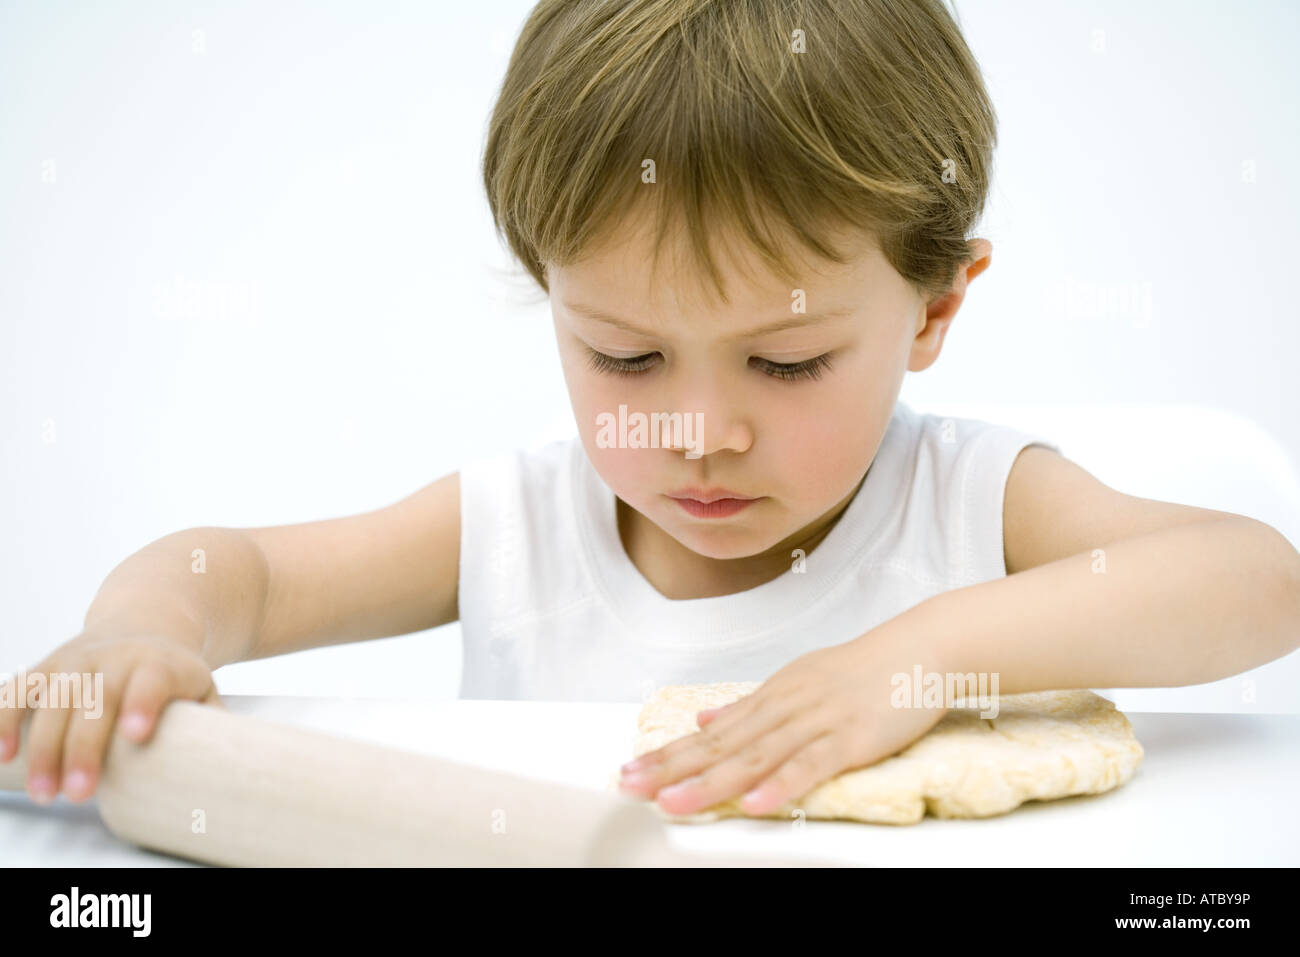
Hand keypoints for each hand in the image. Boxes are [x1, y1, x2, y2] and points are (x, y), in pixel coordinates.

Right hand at [0, 626, 223, 803]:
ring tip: (45, 791)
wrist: (144, 622)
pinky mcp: (46, 668)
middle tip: (80, 793)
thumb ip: (211, 716)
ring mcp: (75, 661)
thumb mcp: (201, 685)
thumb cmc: (173, 672)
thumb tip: (228, 754)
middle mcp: (113, 658)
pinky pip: (17, 692)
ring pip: (52, 700)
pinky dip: (4, 720)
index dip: (143, 704)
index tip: (137, 734)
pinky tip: (2, 755)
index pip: (151, 681)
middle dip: (85, 747)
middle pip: (96, 700)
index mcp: (157, 663)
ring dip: (43, 747)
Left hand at [617, 623, 950, 816]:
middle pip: (720, 744)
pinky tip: (755, 803)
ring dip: (712, 782)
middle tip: (628, 785)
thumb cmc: (863, 670)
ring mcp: (815, 721)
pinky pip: (810, 765)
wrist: (919, 649)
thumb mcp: (797, 681)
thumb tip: (705, 716)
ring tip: (674, 803)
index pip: (708, 732)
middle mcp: (783, 707)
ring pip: (755, 756)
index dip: (667, 753)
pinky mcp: (850, 737)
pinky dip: (781, 785)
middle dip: (671, 768)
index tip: (629, 770)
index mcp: (769, 697)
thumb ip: (750, 705)